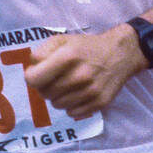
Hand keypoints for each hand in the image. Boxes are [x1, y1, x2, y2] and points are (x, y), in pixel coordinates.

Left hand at [23, 26, 141, 119]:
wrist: (122, 53)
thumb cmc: (87, 47)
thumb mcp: (62, 40)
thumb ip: (41, 53)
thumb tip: (31, 72)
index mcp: (68, 56)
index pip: (34, 79)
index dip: (33, 77)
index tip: (39, 74)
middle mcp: (80, 75)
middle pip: (45, 94)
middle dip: (46, 87)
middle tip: (56, 78)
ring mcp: (92, 91)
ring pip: (57, 105)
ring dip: (59, 97)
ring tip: (69, 85)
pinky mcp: (100, 103)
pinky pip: (72, 113)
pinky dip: (72, 105)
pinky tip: (79, 94)